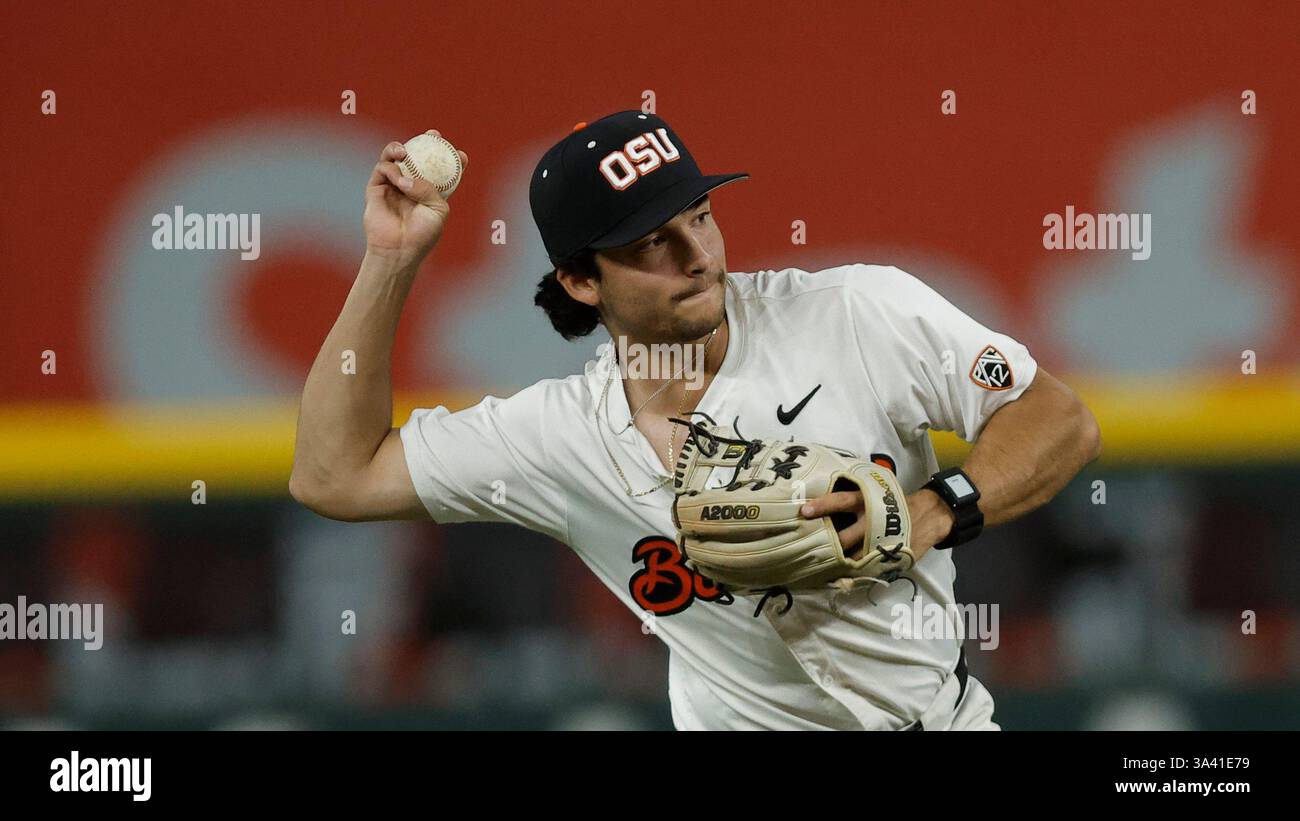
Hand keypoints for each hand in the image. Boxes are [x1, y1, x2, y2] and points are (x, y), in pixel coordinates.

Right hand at [363, 133, 468, 266]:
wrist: (399, 249)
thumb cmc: (422, 234)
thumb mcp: (438, 210)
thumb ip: (430, 188)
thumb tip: (409, 177)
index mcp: (429, 192)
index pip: (440, 170)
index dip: (449, 158)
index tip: (460, 153)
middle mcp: (411, 185)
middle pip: (416, 156)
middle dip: (425, 142)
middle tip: (433, 135)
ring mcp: (393, 185)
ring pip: (394, 157)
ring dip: (399, 149)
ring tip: (405, 152)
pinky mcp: (376, 188)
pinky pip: (383, 169)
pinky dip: (391, 169)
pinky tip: (399, 179)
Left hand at [799, 488, 955, 563]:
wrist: (931, 514)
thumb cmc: (894, 502)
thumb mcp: (877, 494)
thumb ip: (854, 502)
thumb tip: (820, 508)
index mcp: (867, 500)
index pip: (841, 501)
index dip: (823, 505)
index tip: (804, 511)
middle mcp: (873, 518)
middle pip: (847, 536)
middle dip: (831, 545)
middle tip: (813, 551)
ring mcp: (883, 539)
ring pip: (857, 555)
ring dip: (842, 562)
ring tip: (823, 569)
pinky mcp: (892, 554)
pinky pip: (871, 567)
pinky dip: (858, 572)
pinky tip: (846, 576)